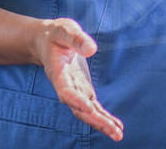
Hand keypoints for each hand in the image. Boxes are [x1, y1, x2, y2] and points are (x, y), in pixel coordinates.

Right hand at [31, 18, 122, 140]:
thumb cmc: (55, 34)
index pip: (66, 92)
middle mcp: (66, 86)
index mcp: (58, 73)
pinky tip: (116, 126)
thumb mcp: (65, 30)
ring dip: (102, 123)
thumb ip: (76, 39)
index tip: (89, 108)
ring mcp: (75, 90)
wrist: (46, 41)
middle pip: (79, 109)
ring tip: (118, 134)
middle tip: (113, 131)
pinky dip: (103, 117)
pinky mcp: (83, 90)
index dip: (76, 101)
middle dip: (95, 120)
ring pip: (87, 112)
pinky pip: (93, 107)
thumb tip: (92, 49)